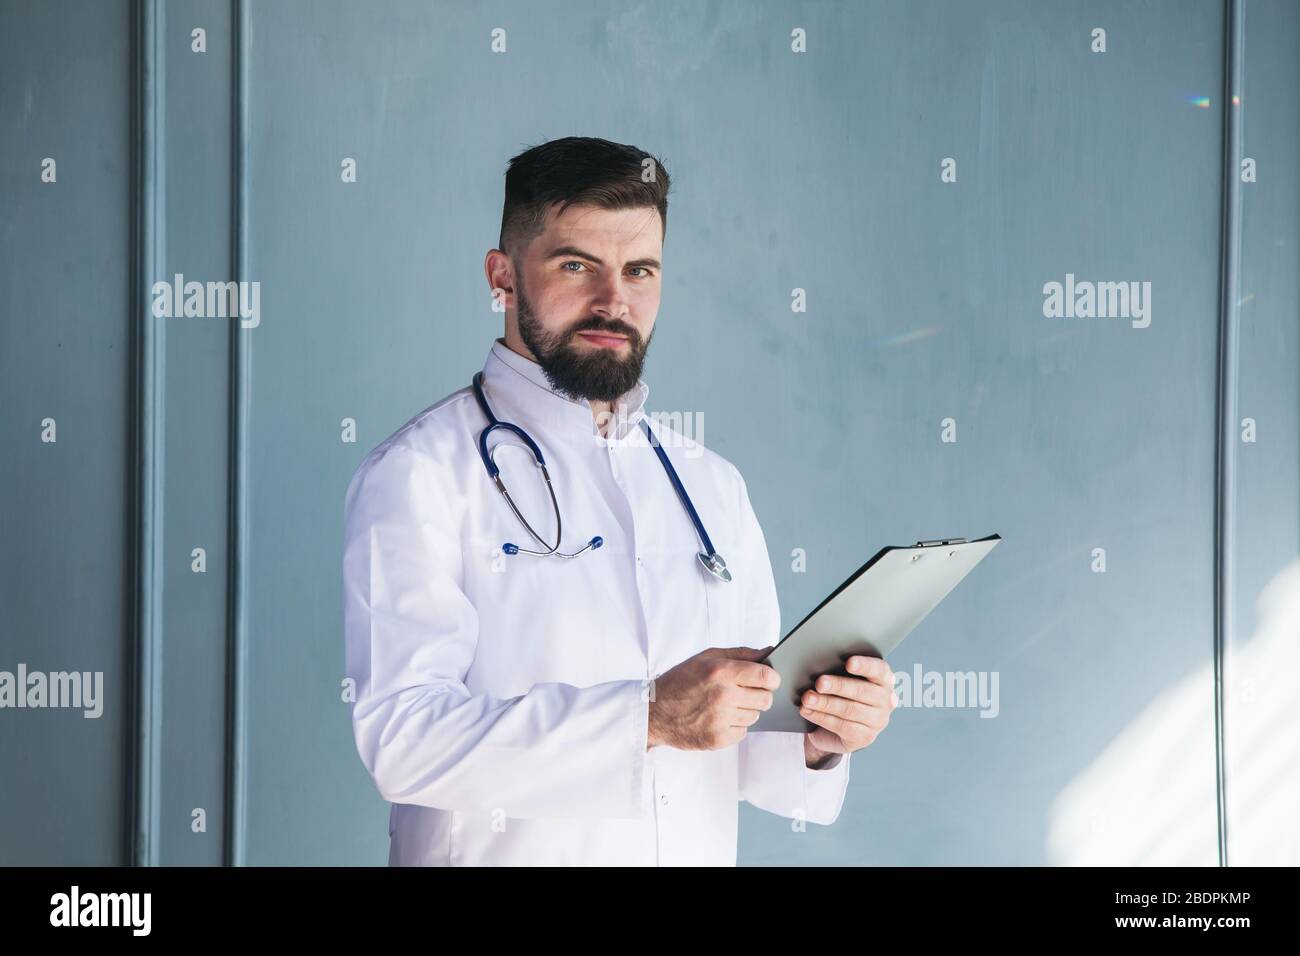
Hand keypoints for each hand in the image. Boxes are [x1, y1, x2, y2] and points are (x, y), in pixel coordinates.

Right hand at [647, 645, 777, 751]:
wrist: (654, 712)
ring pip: (755, 716)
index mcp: (721, 672)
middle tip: (744, 692)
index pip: (766, 677)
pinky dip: (735, 725)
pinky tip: (719, 717)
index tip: (768, 679)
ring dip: (746, 710)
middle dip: (759, 694)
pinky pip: (743, 731)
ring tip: (725, 704)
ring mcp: (721, 720)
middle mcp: (723, 696)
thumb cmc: (680, 681)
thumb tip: (768, 652)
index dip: (771, 678)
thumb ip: (740, 653)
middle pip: (765, 699)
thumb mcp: (706, 657)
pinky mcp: (718, 739)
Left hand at [801, 654, 896, 762]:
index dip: (865, 666)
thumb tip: (820, 665)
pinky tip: (808, 711)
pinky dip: (821, 717)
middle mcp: (885, 701)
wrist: (834, 728)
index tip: (849, 663)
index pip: (879, 670)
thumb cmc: (840, 695)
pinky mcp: (864, 738)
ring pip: (850, 710)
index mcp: (883, 679)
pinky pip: (842, 726)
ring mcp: (877, 721)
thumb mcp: (842, 680)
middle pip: (862, 691)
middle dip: (838, 686)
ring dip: (825, 703)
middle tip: (819, 683)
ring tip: (808, 698)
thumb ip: (838, 671)